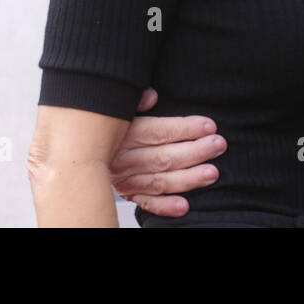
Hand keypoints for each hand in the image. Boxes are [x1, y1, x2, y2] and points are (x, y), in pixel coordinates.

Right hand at [108, 88, 226, 217]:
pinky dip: (165, 206)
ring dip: (187, 179)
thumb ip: (135, 101)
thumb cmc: (112, 125)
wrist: (84, 150)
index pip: (158, 132)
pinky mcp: (128, 194)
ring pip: (159, 181)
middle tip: (218, 145)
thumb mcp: (120, 107)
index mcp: (123, 134)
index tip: (209, 126)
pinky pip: (147, 203)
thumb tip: (150, 96)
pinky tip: (184, 206)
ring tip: (211, 173)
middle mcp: (122, 159)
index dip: (185, 129)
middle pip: (162, 157)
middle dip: (194, 152)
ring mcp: (125, 179)